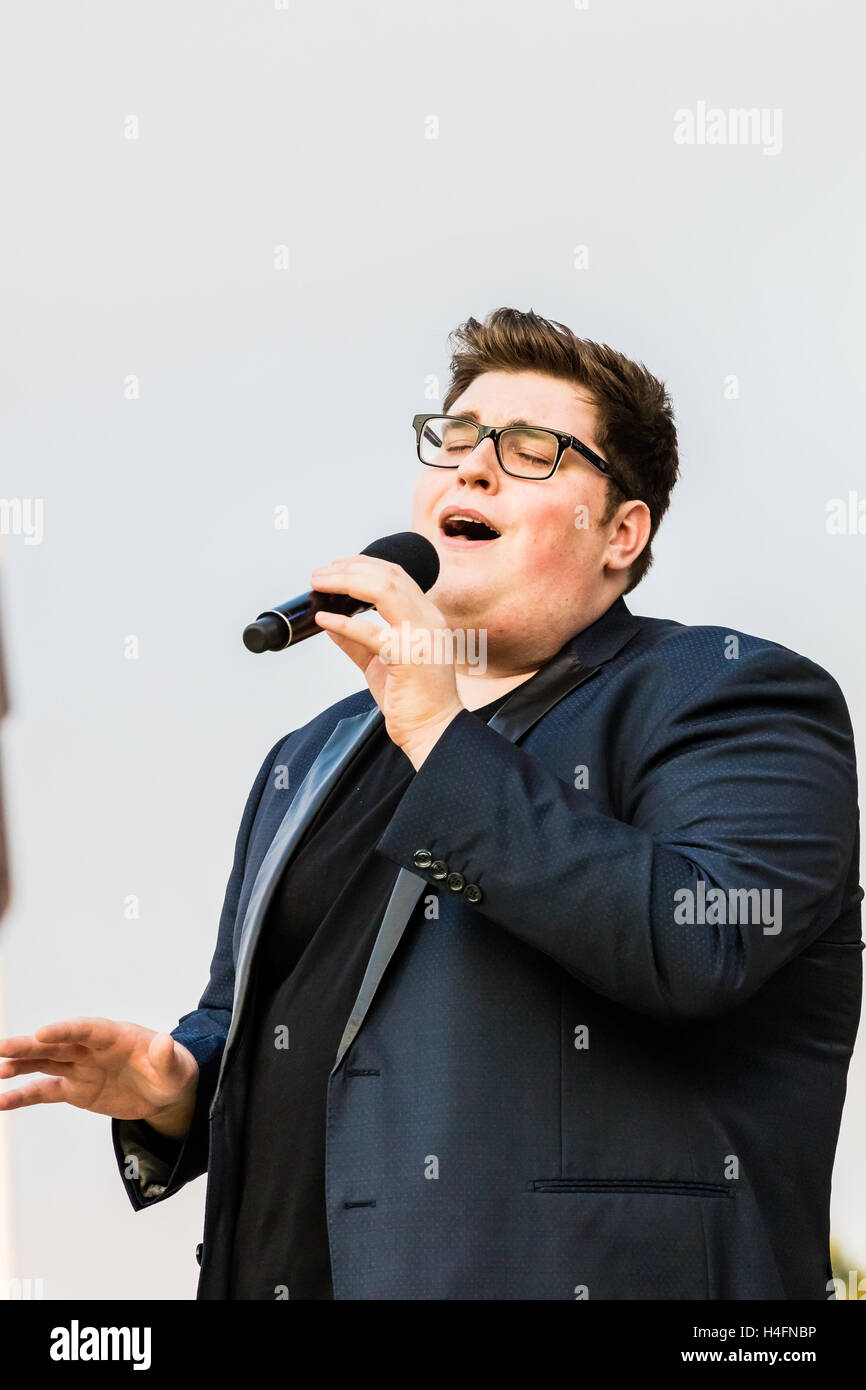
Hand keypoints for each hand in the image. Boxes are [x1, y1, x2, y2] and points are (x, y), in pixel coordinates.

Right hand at [0, 1017, 198, 1126]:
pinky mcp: (76, 1089)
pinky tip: (3, 1100)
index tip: (43, 1033)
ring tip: (0, 1069)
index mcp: (116, 1036)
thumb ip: (167, 1056)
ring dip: (22, 1065)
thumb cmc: (172, 1071)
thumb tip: (165, 1042)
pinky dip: (24, 1095)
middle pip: (58, 1044)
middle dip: (32, 1045)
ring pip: (46, 1064)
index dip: (65, 1031)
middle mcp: (93, 1049)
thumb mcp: (176, 1067)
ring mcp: (82, 1068)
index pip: (87, 1029)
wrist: (166, 1092)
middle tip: (4, 1047)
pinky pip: (45, 1091)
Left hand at [311, 553, 463, 767]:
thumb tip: (331, 623)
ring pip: (384, 589)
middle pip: (389, 575)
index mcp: (426, 618)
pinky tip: (324, 620)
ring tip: (321, 583)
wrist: (434, 732)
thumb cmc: (414, 702)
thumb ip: (357, 641)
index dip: (364, 565)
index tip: (337, 567)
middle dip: (350, 567)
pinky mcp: (408, 656)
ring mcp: (421, 635)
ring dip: (346, 581)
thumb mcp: (379, 664)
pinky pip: (371, 632)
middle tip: (321, 574)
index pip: (397, 576)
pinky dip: (343, 623)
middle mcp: (428, 620)